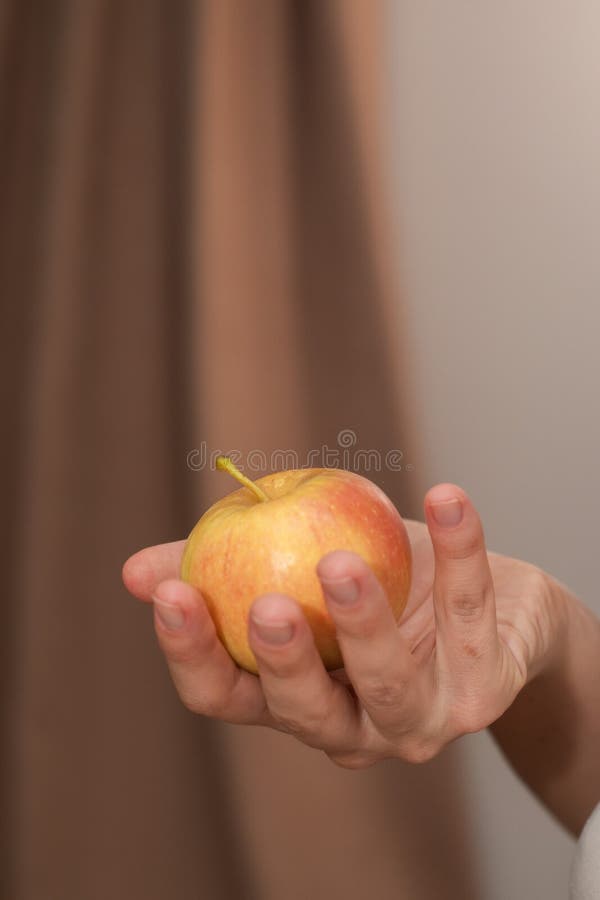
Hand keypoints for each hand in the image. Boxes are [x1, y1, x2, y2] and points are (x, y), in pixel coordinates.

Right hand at [122, 484, 568, 767]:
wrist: (495, 608)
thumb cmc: (382, 583)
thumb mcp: (299, 566)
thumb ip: (225, 567)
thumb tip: (134, 571)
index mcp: (297, 699)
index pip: (228, 697)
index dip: (193, 654)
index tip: (170, 593)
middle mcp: (353, 727)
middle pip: (305, 712)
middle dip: (283, 662)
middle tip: (267, 606)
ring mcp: (422, 719)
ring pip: (390, 686)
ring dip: (363, 626)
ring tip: (341, 562)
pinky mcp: (485, 691)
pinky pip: (468, 613)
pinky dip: (459, 550)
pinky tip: (445, 496)